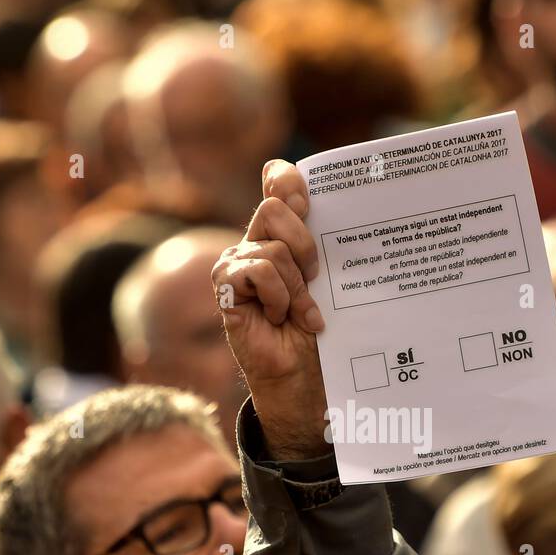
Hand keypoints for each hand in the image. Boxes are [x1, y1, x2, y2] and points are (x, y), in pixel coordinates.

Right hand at [213, 159, 330, 459]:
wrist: (302, 375)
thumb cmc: (316, 329)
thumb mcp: (328, 281)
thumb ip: (323, 242)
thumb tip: (326, 202)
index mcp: (280, 235)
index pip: (276, 183)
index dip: (288, 180)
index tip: (308, 199)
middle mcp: (254, 243)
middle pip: (274, 208)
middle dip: (304, 244)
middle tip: (315, 277)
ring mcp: (236, 265)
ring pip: (272, 249)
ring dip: (295, 285)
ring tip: (300, 310)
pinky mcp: (227, 288)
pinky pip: (258, 270)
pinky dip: (278, 295)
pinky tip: (280, 317)